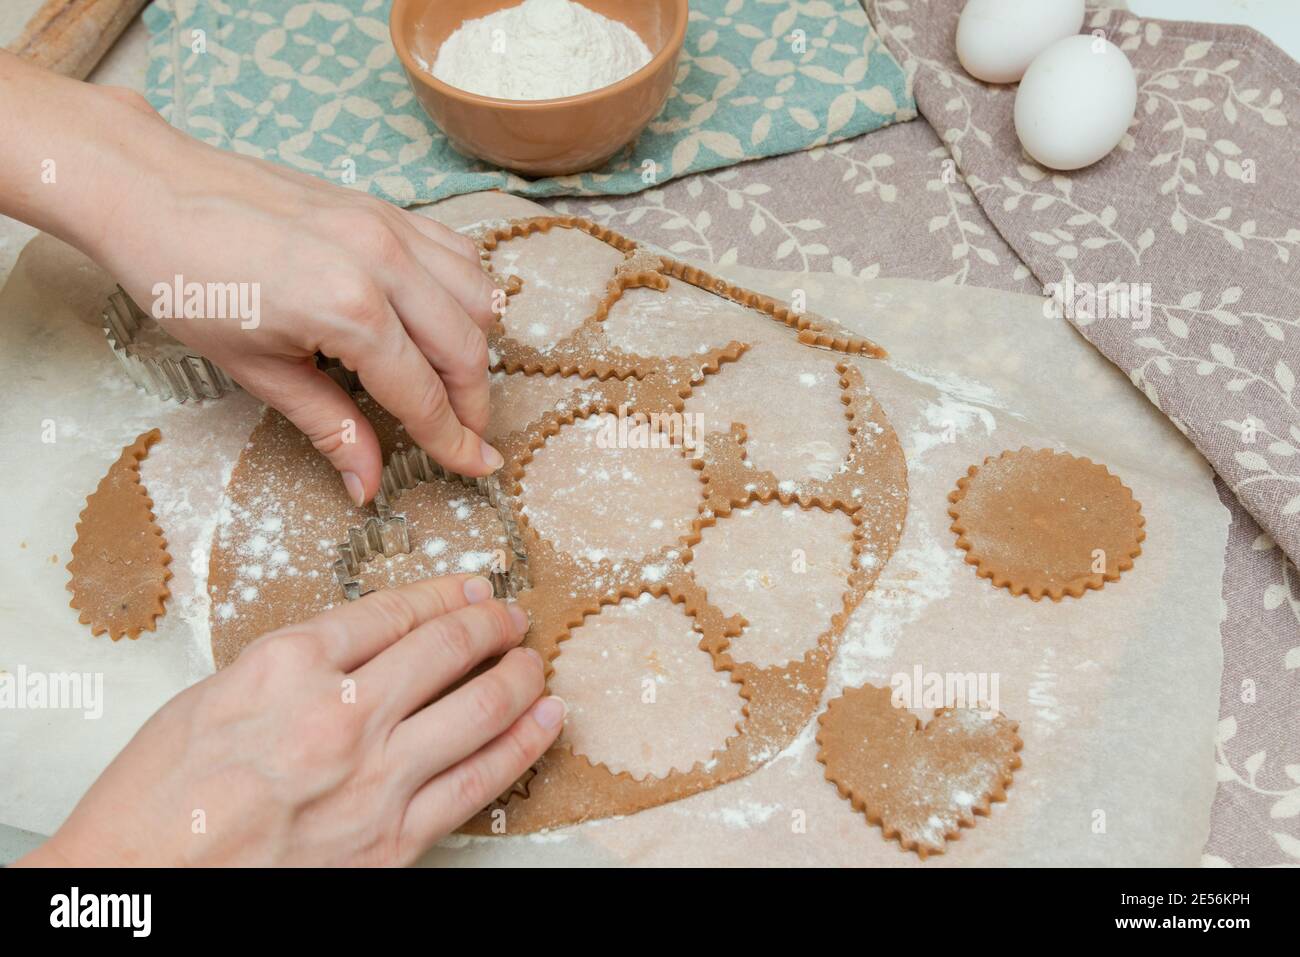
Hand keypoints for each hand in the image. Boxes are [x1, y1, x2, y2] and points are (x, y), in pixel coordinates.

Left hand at [0, 54, 501, 503]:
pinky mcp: (383, 207)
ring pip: (476, 295)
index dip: (452, 439)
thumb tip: (367, 483)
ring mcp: (389, 226)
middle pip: (464, 348)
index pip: (422, 393)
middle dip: (473, 402)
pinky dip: (466, 290)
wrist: (150, 190)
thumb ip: (327, 425)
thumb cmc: (187, 279)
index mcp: (350, 310)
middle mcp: (384, 263)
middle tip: (466, 436)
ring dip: (476, 346)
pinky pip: (456, 251)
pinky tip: (445, 317)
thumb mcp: (256, 368)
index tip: (476, 466)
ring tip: (456, 381)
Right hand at [19, 576, 563, 866]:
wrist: (143, 885)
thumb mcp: (213, 695)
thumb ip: (294, 664)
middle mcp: (341, 714)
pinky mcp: (393, 840)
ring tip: (533, 662)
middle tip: (511, 618)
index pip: (392, 612)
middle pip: (446, 649)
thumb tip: (361, 646)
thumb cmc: (157, 799)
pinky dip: (524, 744)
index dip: (444, 594)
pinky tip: (546, 719)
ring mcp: (374, 779)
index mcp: (288, 666)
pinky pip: (481, 781)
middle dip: (491, 626)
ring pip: (480, 708)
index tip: (470, 587)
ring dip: (520, 676)